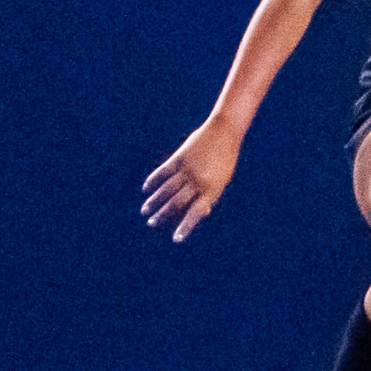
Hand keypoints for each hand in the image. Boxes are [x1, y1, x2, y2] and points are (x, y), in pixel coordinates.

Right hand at [141, 116, 241, 241]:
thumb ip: (210, 195)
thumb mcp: (222, 179)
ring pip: (166, 189)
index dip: (186, 227)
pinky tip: (146, 189)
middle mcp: (198, 181)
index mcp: (212, 189)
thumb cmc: (225, 159)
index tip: (176, 239)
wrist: (224, 132)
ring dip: (154, 201)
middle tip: (152, 223)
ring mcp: (187, 169)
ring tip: (146, 211)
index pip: (196, 213)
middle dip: (163, 215)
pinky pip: (163, 172)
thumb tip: (201, 213)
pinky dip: (153, 181)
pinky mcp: (179, 157)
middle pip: (176, 203)